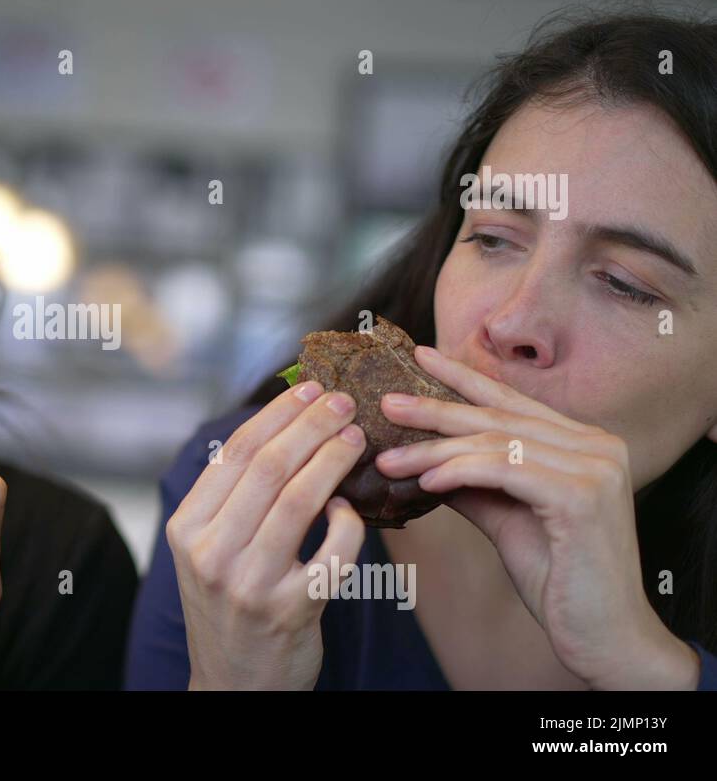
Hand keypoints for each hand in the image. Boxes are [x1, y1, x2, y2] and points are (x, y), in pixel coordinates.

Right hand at [166, 382, 367, 689]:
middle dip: (311, 425)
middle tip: (343, 403)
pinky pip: (332, 551)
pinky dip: (347, 522)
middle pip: (267, 468)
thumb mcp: (208, 551)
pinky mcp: (292, 610)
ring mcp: (249, 584)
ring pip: (299, 501)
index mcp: (187, 529)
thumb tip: (281, 427)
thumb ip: (231, 499)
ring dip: (333, 460)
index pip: (232, 454)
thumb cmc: (230, 605)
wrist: (236, 686)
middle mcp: (211, 554)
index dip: (276, 415)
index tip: (308, 388)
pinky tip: (350, 509)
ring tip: (355, 438)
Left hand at [375, 345, 699, 689]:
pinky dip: (460, 472)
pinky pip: (504, 470)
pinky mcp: (583, 495)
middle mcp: (597, 444)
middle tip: (386, 403)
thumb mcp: (506, 518)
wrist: (603, 633)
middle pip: (498, 417)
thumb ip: (475, 483)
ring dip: (434, 450)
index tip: (419, 356)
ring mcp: (596, 466)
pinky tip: (425, 480)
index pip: (512, 401)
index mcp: (584, 442)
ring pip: (495, 443)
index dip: (464, 377)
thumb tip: (426, 458)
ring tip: (388, 459)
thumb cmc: (557, 576)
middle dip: (436, 408)